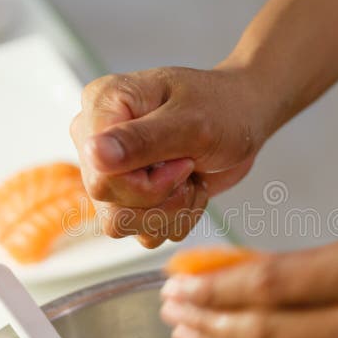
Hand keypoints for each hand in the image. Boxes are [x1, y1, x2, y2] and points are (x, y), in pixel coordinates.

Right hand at [70, 65, 276, 247]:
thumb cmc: (222, 107)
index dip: (145, 183)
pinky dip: (176, 219)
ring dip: (170, 211)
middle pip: (107, 201)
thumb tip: (94, 153)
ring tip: (190, 178)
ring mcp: (112, 170)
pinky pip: (142, 232)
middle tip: (188, 168)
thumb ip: (141, 139)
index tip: (181, 162)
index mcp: (103, 104)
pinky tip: (188, 188)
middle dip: (160, 196)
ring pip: (120, 224)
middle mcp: (97, 138)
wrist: (244, 117)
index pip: (100, 172)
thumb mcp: (190, 122)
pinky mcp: (129, 195)